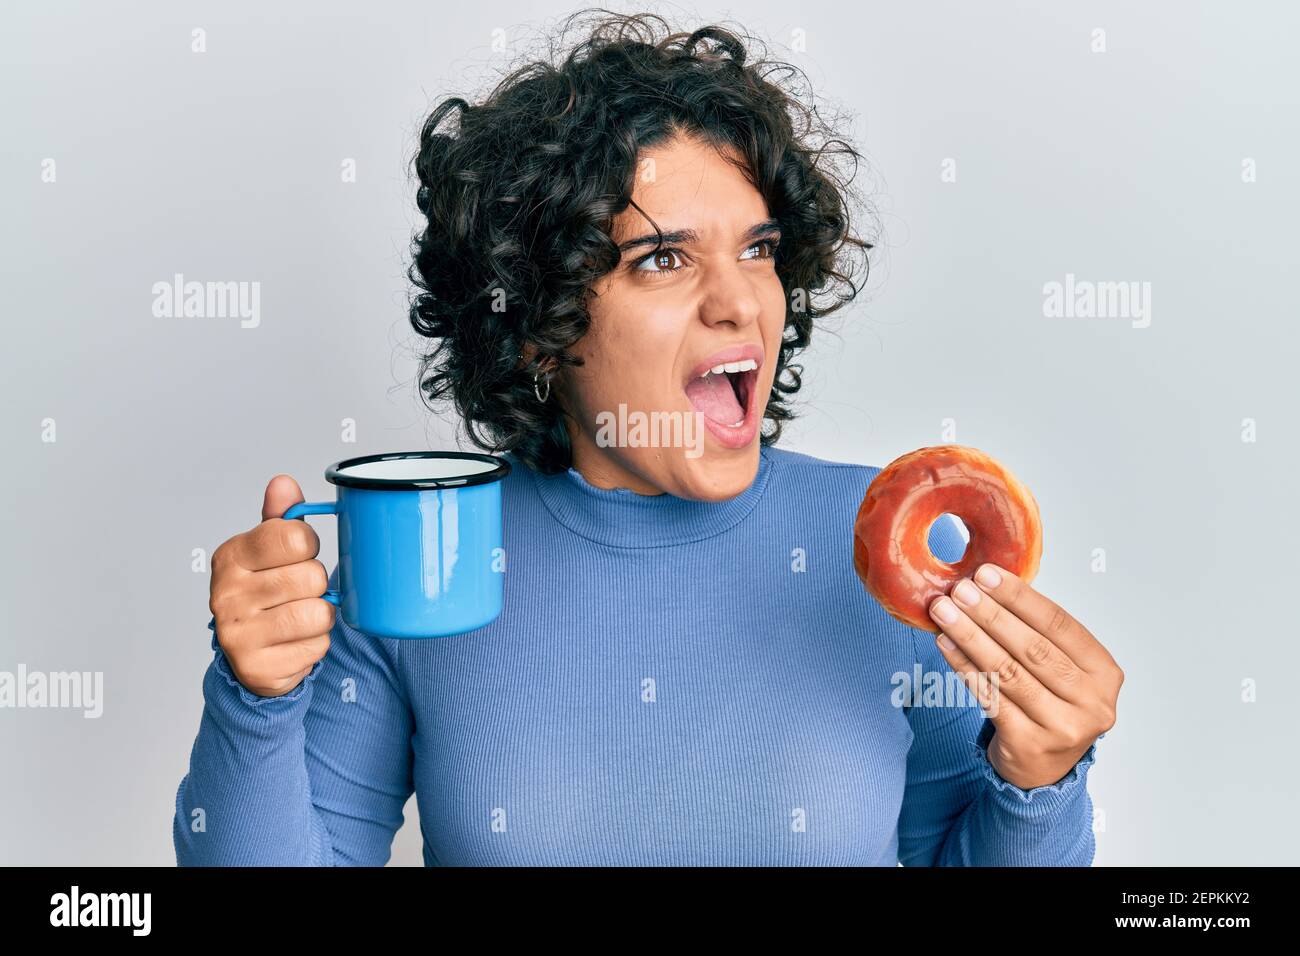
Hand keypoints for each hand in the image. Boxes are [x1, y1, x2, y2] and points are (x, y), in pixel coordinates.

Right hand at [208, 476, 336, 697]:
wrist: (248, 655)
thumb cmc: (265, 592)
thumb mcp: (268, 551)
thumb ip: (280, 517)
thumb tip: (283, 483)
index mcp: (230, 556)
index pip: (295, 536)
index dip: (309, 545)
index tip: (299, 553)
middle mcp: (227, 594)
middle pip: (312, 576)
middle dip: (316, 584)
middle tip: (298, 591)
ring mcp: (238, 634)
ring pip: (317, 613)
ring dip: (320, 616)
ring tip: (299, 616)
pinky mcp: (257, 667)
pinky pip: (316, 647)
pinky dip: (315, 644)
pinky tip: (295, 641)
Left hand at [928, 563, 1122, 789]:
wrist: (1042, 770)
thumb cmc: (1048, 704)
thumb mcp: (1061, 670)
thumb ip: (1037, 633)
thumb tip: (986, 585)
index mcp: (1104, 673)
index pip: (1060, 624)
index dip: (1020, 597)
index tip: (986, 574)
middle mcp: (1091, 702)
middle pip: (1032, 648)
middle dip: (990, 614)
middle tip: (959, 590)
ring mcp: (1062, 727)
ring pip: (1007, 671)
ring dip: (970, 636)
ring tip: (944, 612)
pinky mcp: (1029, 744)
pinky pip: (990, 696)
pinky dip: (964, 667)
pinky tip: (945, 644)